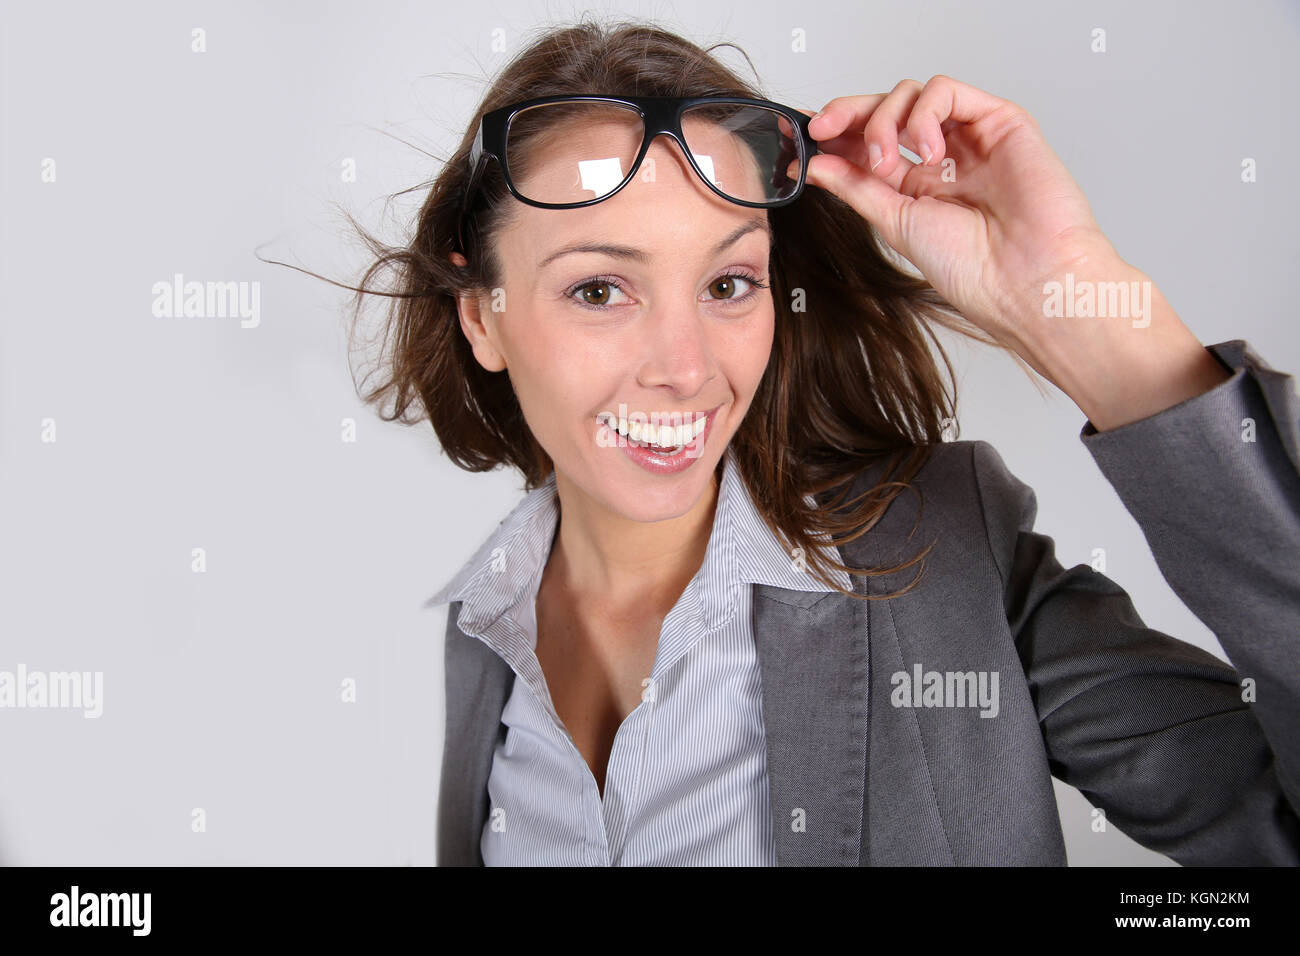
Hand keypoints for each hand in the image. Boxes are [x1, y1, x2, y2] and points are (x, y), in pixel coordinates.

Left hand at [794, 76, 1113, 355]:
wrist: (1024, 280)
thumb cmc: (974, 268)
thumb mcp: (896, 224)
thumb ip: (857, 188)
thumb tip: (817, 164)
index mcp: (918, 187)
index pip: (871, 143)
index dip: (839, 134)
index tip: (810, 139)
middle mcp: (944, 160)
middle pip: (889, 111)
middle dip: (852, 115)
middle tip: (827, 130)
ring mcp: (971, 139)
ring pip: (915, 95)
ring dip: (887, 121)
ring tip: (889, 163)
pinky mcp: (999, 121)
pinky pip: (948, 91)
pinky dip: (924, 113)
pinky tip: (928, 152)